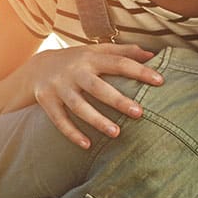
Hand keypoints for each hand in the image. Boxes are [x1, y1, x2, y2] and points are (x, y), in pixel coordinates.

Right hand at [26, 43, 162, 147]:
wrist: (37, 67)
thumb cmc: (77, 61)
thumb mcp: (96, 51)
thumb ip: (123, 52)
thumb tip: (152, 54)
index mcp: (90, 58)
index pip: (118, 62)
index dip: (140, 71)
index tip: (160, 81)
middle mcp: (74, 71)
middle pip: (97, 86)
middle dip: (117, 99)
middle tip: (139, 113)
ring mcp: (59, 87)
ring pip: (78, 105)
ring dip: (96, 120)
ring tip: (116, 133)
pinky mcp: (46, 101)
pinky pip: (59, 120)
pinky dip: (72, 133)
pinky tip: (87, 145)